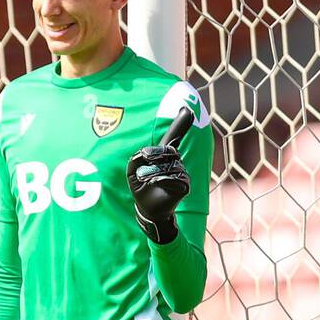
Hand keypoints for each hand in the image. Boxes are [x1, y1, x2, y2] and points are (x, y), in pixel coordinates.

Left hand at [126, 103, 195, 244]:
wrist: (148, 209)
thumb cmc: (141, 188)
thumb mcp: (132, 172)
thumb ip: (135, 159)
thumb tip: (141, 153)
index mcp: (164, 157)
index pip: (173, 138)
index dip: (181, 124)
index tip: (188, 110)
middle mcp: (176, 163)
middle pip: (168, 151)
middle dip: (154, 154)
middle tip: (143, 161)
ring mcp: (182, 174)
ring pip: (169, 165)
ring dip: (153, 171)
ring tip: (146, 180)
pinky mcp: (184, 186)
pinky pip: (174, 178)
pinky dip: (162, 180)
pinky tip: (155, 182)